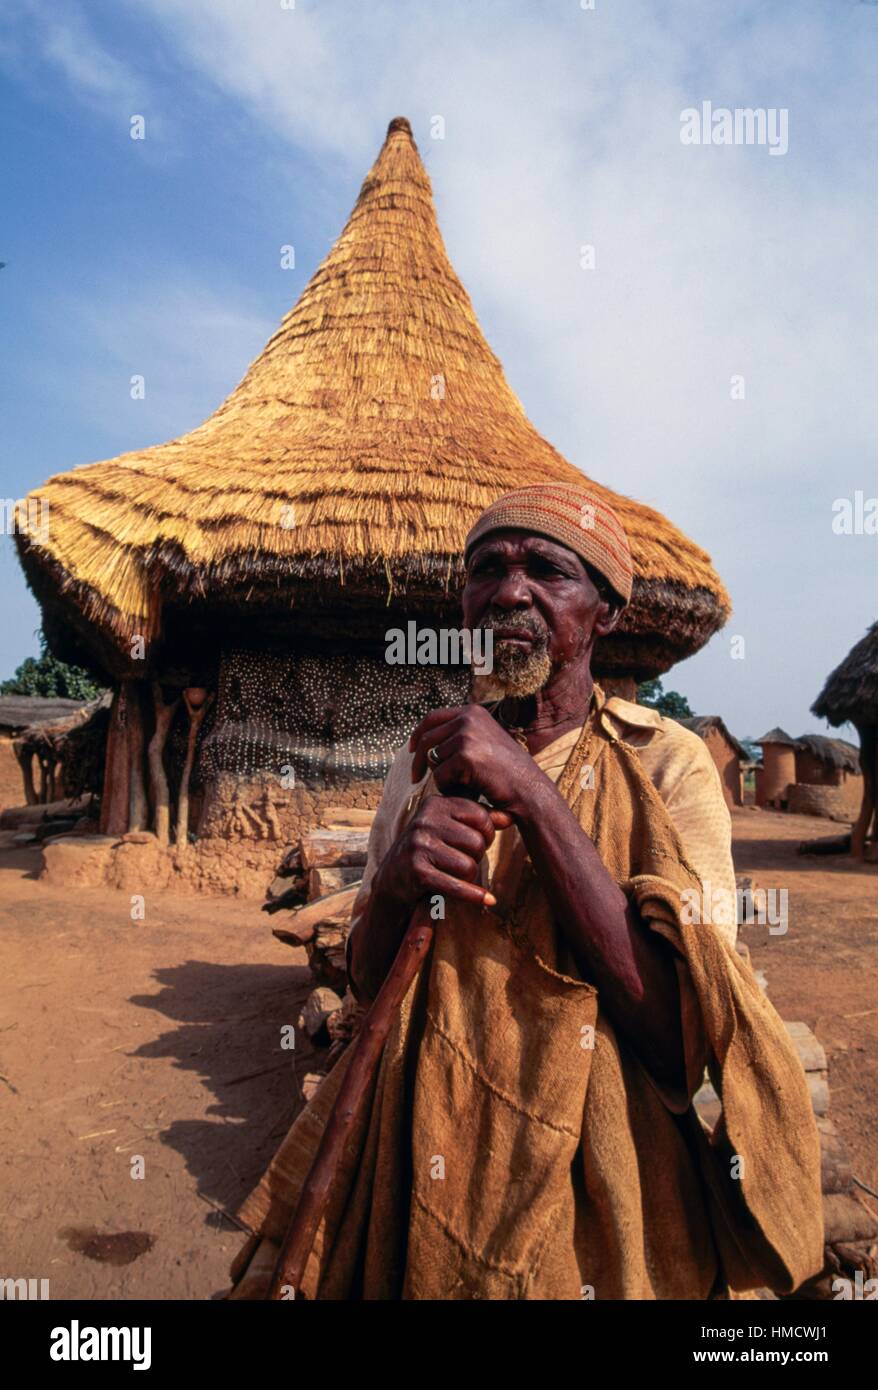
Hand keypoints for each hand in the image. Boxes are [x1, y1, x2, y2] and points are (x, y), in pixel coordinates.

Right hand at [373, 794, 512, 913]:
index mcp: (435, 804)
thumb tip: (509, 817)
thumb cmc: (429, 850)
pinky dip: (473, 896)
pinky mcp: (417, 872)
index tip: (476, 842)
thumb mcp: (450, 828)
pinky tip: (486, 900)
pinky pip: (457, 885)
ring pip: (469, 865)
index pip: (480, 816)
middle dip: (476, 857)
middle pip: (477, 843)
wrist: (393, 879)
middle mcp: (425, 820)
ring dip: (469, 877)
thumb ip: (480, 819)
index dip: (486, 833)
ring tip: (455, 875)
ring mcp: (419, 845)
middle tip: (461, 861)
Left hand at [409, 704, 535, 812]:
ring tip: (463, 785)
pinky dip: (448, 788)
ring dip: (442, 777)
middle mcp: (469, 718)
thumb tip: (425, 740)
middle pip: (427, 738)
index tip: (411, 750)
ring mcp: (467, 735)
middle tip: (415, 778)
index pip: (432, 718)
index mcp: (473, 711)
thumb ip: (460, 735)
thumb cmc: (507, 773)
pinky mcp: (465, 756)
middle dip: (418, 760)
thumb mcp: (485, 741)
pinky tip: (467, 790)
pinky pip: (440, 776)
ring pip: (434, 760)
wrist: (529, 790)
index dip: (418, 734)